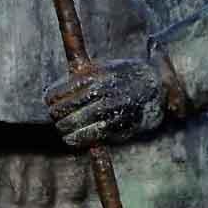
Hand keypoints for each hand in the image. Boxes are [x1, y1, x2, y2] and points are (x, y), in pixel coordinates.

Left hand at [45, 58, 164, 146]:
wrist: (158, 86)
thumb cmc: (124, 76)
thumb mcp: (104, 68)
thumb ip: (81, 78)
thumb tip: (53, 95)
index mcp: (97, 75)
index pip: (65, 89)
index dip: (52, 97)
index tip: (49, 101)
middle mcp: (104, 92)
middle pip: (69, 108)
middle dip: (57, 114)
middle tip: (55, 116)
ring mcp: (112, 110)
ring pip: (79, 123)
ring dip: (65, 128)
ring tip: (62, 128)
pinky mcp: (120, 125)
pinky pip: (94, 135)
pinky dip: (78, 138)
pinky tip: (71, 139)